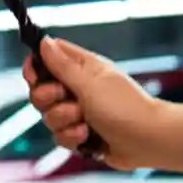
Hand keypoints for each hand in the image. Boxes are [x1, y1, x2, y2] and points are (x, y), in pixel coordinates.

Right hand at [25, 38, 182, 172]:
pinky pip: (60, 137)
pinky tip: (88, 137)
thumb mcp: (89, 83)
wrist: (147, 140)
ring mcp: (79, 113)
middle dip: (48, 100)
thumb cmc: (124, 107)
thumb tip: (43, 41)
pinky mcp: (81, 135)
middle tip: (68, 99)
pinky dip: (72, 138)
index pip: (47, 60)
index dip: (35, 68)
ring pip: (49, 118)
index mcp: (81, 68)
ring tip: (85, 122)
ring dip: (64, 121)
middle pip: (40, 91)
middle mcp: (78, 89)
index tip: (35, 77)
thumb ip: (62, 65)